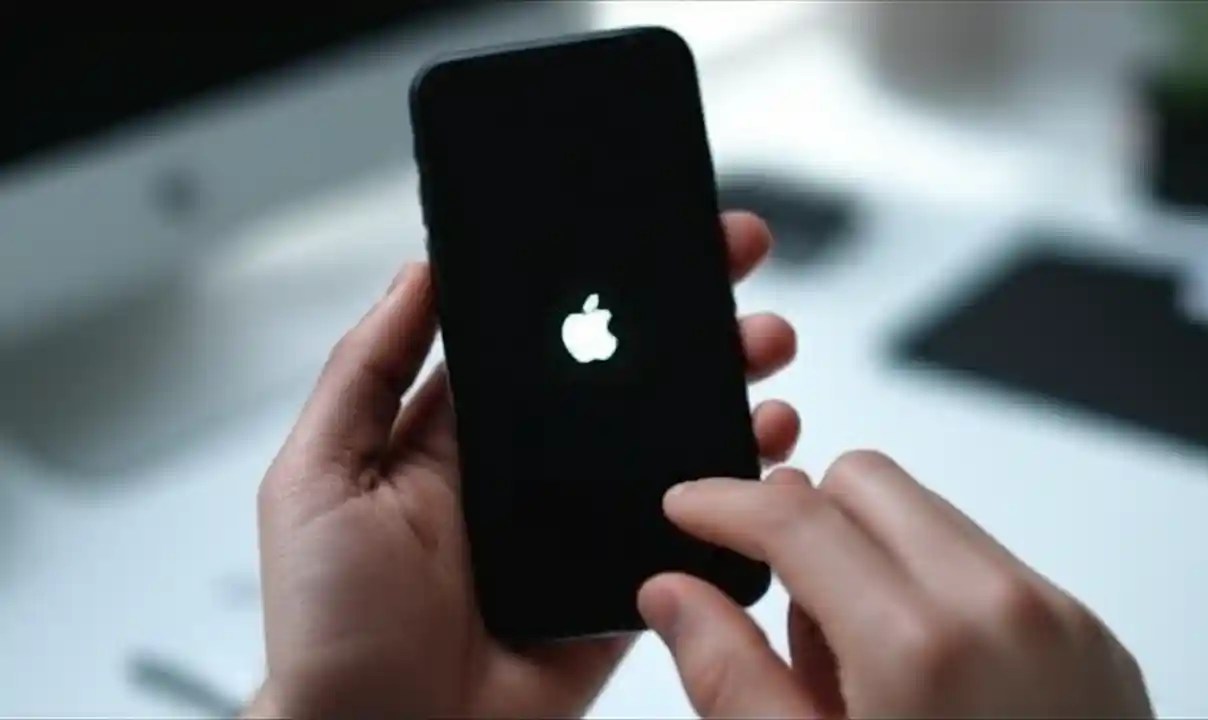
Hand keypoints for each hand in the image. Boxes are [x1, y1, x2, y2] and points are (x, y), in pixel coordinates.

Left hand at [249, 212, 799, 717]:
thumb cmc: (331, 626)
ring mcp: (578, 523)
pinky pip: (686, 525)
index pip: (538, 335)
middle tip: (731, 261)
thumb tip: (416, 273)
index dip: (592, 280)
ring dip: (721, 383)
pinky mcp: (620, 582)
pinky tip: (763, 446)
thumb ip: (366, 372)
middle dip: (681, 314)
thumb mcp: (320, 477)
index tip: (644, 231)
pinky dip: (733, 485)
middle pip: (618, 374)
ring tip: (760, 344)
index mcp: (458, 433)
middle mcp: (526, 469)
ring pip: (665, 438)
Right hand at [638, 452, 1152, 717]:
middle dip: (805, 521)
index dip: (723, 502)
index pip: (795, 517)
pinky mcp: (1093, 636)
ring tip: (863, 674)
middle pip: (867, 481)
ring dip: (869, 557)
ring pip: (928, 515)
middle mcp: (1000, 608)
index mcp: (920, 648)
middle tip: (790, 620)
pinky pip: (985, 562)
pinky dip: (931, 590)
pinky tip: (926, 685)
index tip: (690, 509)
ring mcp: (1059, 618)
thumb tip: (676, 596)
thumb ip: (732, 679)